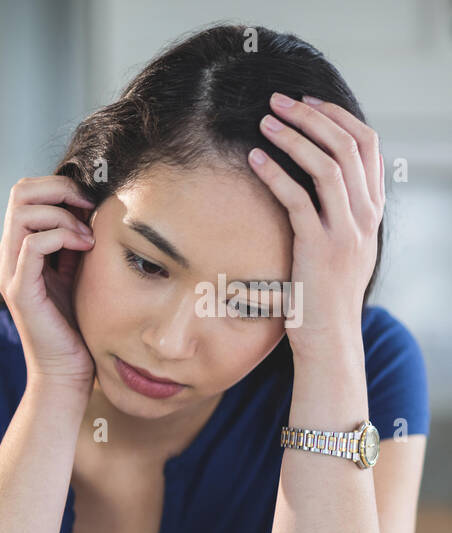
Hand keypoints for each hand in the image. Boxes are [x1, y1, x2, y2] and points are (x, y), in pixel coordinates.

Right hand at [0, 176, 97, 387]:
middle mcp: (8, 255)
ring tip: (87, 237)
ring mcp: (10, 272)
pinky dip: (62, 235)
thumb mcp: (78, 270)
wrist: (66, 371)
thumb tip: (94, 202)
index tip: (90, 204)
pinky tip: (85, 248)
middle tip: (89, 208)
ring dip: (63, 215)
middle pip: (20, 192)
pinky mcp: (20, 290)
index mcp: (18, 248)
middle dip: (60, 189)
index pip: (26, 192)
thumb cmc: (77, 324)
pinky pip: (32, 243)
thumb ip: (75, 238)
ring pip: (23, 212)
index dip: (60, 186)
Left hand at [247, 92, 383, 362]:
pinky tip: (253, 159)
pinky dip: (276, 173)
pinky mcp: (319, 248)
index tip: (308, 103)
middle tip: (279, 100)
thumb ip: (328, 217)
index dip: (338, 117)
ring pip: (327, 166)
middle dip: (313, 116)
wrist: (328, 340)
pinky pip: (298, 199)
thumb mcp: (336, 250)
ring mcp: (346, 232)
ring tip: (264, 120)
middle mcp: (365, 216)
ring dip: (294, 137)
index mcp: (372, 211)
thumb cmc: (320, 298)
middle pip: (348, 146)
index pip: (367, 146)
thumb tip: (303, 188)